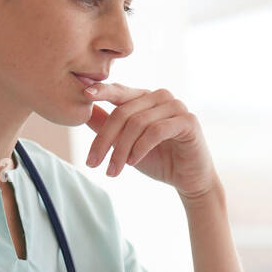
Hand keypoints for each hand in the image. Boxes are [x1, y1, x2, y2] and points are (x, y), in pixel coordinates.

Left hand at [81, 82, 218, 200]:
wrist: (189, 179)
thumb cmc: (158, 160)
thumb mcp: (125, 144)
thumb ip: (107, 126)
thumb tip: (83, 111)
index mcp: (144, 98)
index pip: (119, 91)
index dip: (102, 91)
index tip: (84, 95)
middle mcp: (160, 97)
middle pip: (123, 112)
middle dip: (104, 140)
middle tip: (92, 163)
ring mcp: (175, 106)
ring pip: (137, 123)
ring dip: (121, 150)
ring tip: (113, 171)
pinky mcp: (187, 121)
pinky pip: (156, 131)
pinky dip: (140, 148)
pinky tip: (133, 162)